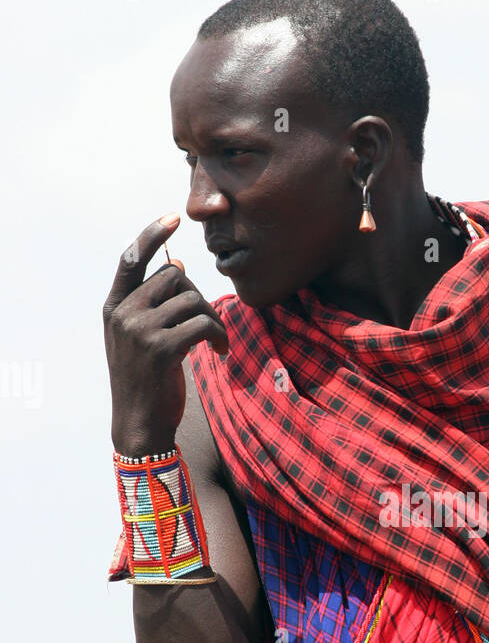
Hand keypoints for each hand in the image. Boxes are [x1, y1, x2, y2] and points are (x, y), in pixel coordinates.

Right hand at [103, 214, 228, 455]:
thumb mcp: (141, 337)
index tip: (174, 217)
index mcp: (114, 308)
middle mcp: (123, 314)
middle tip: (210, 324)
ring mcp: (140, 330)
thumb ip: (152, 302)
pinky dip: (219, 335)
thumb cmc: (146, 380)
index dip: (152, 234)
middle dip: (199, 296)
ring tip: (217, 341)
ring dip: (214, 318)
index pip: (131, 258)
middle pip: (174, 277)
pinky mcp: (162, 348)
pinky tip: (221, 352)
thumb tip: (176, 263)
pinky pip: (203, 323)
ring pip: (192, 299)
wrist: (140, 425)